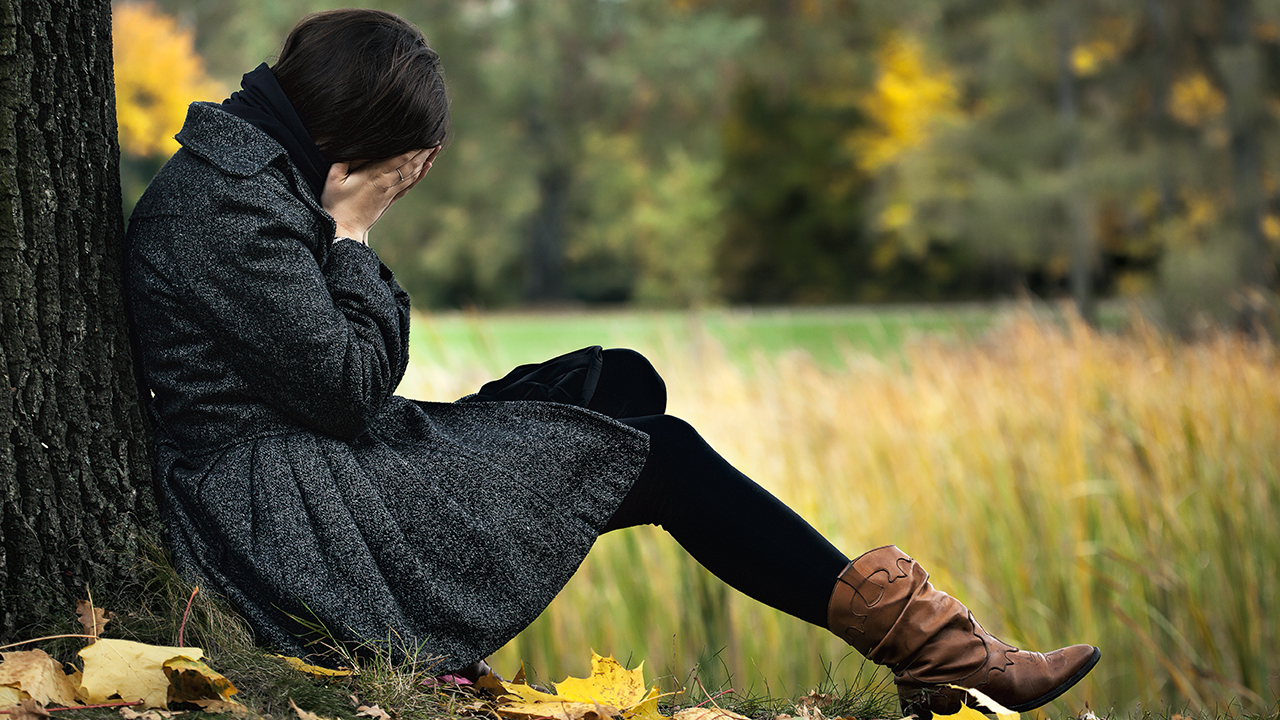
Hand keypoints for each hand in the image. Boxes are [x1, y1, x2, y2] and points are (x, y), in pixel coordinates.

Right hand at [322, 146, 438, 244]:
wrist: (344, 229)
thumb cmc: (336, 203)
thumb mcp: (334, 177)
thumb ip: (346, 159)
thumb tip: (357, 146)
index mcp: (375, 175)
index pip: (400, 158)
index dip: (413, 147)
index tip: (424, 136)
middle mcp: (387, 183)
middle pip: (410, 164)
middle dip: (423, 151)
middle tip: (435, 139)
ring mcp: (390, 192)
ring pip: (412, 174)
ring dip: (424, 160)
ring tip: (434, 149)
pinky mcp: (390, 200)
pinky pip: (409, 185)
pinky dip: (419, 175)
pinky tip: (425, 167)